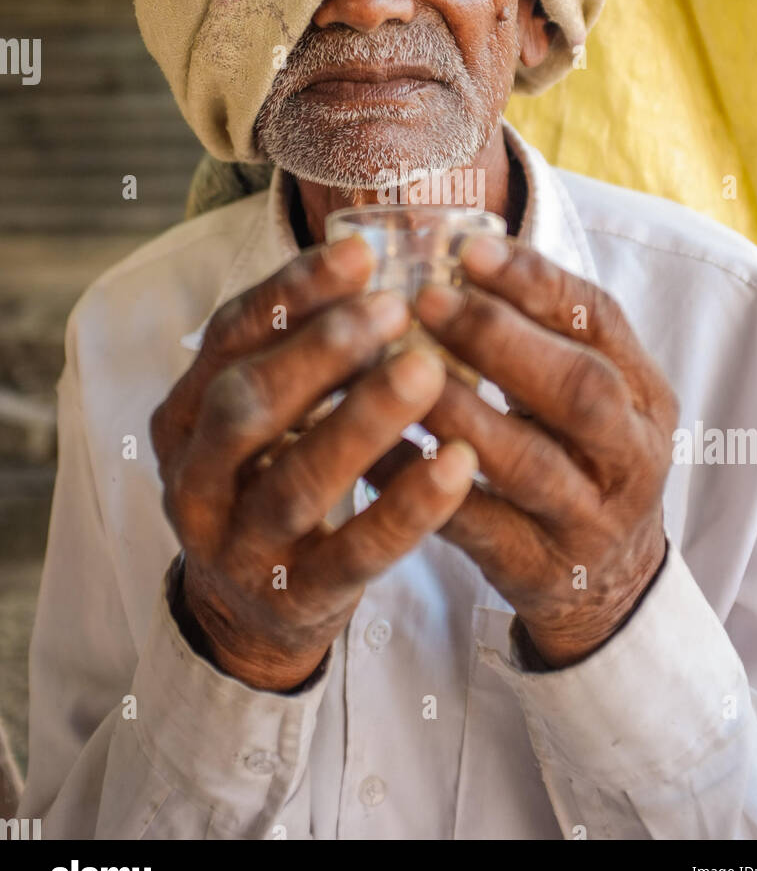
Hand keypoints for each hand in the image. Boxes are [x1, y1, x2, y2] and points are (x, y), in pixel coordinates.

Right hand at [150, 236, 475, 690]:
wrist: (245, 617)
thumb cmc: (270, 481)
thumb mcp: (266, 418)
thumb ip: (303, 354)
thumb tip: (378, 267)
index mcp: (186, 416)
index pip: (229, 338)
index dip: (292, 292)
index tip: (361, 253)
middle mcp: (197, 478)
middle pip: (247, 404)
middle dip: (321, 350)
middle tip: (395, 307)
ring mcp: (238, 546)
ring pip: (295, 481)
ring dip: (362, 421)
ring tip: (426, 370)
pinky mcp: (292, 600)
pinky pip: (353, 553)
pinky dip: (406, 508)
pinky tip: (457, 465)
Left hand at [409, 235, 678, 667]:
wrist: (608, 584)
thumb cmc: (579, 459)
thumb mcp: (591, 395)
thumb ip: (543, 334)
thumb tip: (455, 251)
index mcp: (645, 393)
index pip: (601, 321)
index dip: (536, 281)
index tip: (468, 249)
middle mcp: (631, 454)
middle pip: (581, 390)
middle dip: (500, 340)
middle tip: (425, 301)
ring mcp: (591, 518)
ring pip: (530, 463)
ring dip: (461, 411)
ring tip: (398, 370)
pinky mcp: (540, 569)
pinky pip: (477, 527)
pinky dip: (424, 488)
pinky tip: (373, 453)